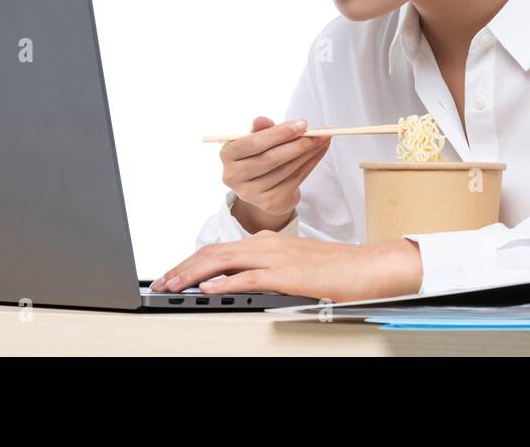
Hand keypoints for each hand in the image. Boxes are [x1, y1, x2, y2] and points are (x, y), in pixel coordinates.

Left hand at [150, 232, 423, 302]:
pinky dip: (226, 281)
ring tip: (175, 284)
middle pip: (215, 252)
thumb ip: (265, 270)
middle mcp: (267, 244)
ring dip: (195, 273)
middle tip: (163, 281)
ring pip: (225, 260)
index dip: (192, 261)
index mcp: (267, 242)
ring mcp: (276, 256)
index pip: (220, 249)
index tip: (174, 274)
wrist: (365, 266)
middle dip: (184, 266)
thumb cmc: (335, 268)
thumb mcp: (293, 266)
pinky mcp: (287, 273)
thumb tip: (237, 283)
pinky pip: (250, 276)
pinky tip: (210, 288)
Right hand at [220, 115, 331, 226]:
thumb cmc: (260, 155)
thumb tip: (262, 119)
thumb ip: (261, 130)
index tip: (303, 124)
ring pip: (286, 170)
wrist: (263, 187)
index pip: (253, 143)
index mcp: (227, 154)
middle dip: (298, 144)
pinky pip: (294, 180)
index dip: (279, 133)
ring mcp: (250, 193)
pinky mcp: (268, 203)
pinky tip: (319, 152)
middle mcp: (233, 176)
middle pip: (270, 159)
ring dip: (309, 153)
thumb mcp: (257, 139)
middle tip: (319, 132)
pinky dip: (310, 164)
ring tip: (323, 139)